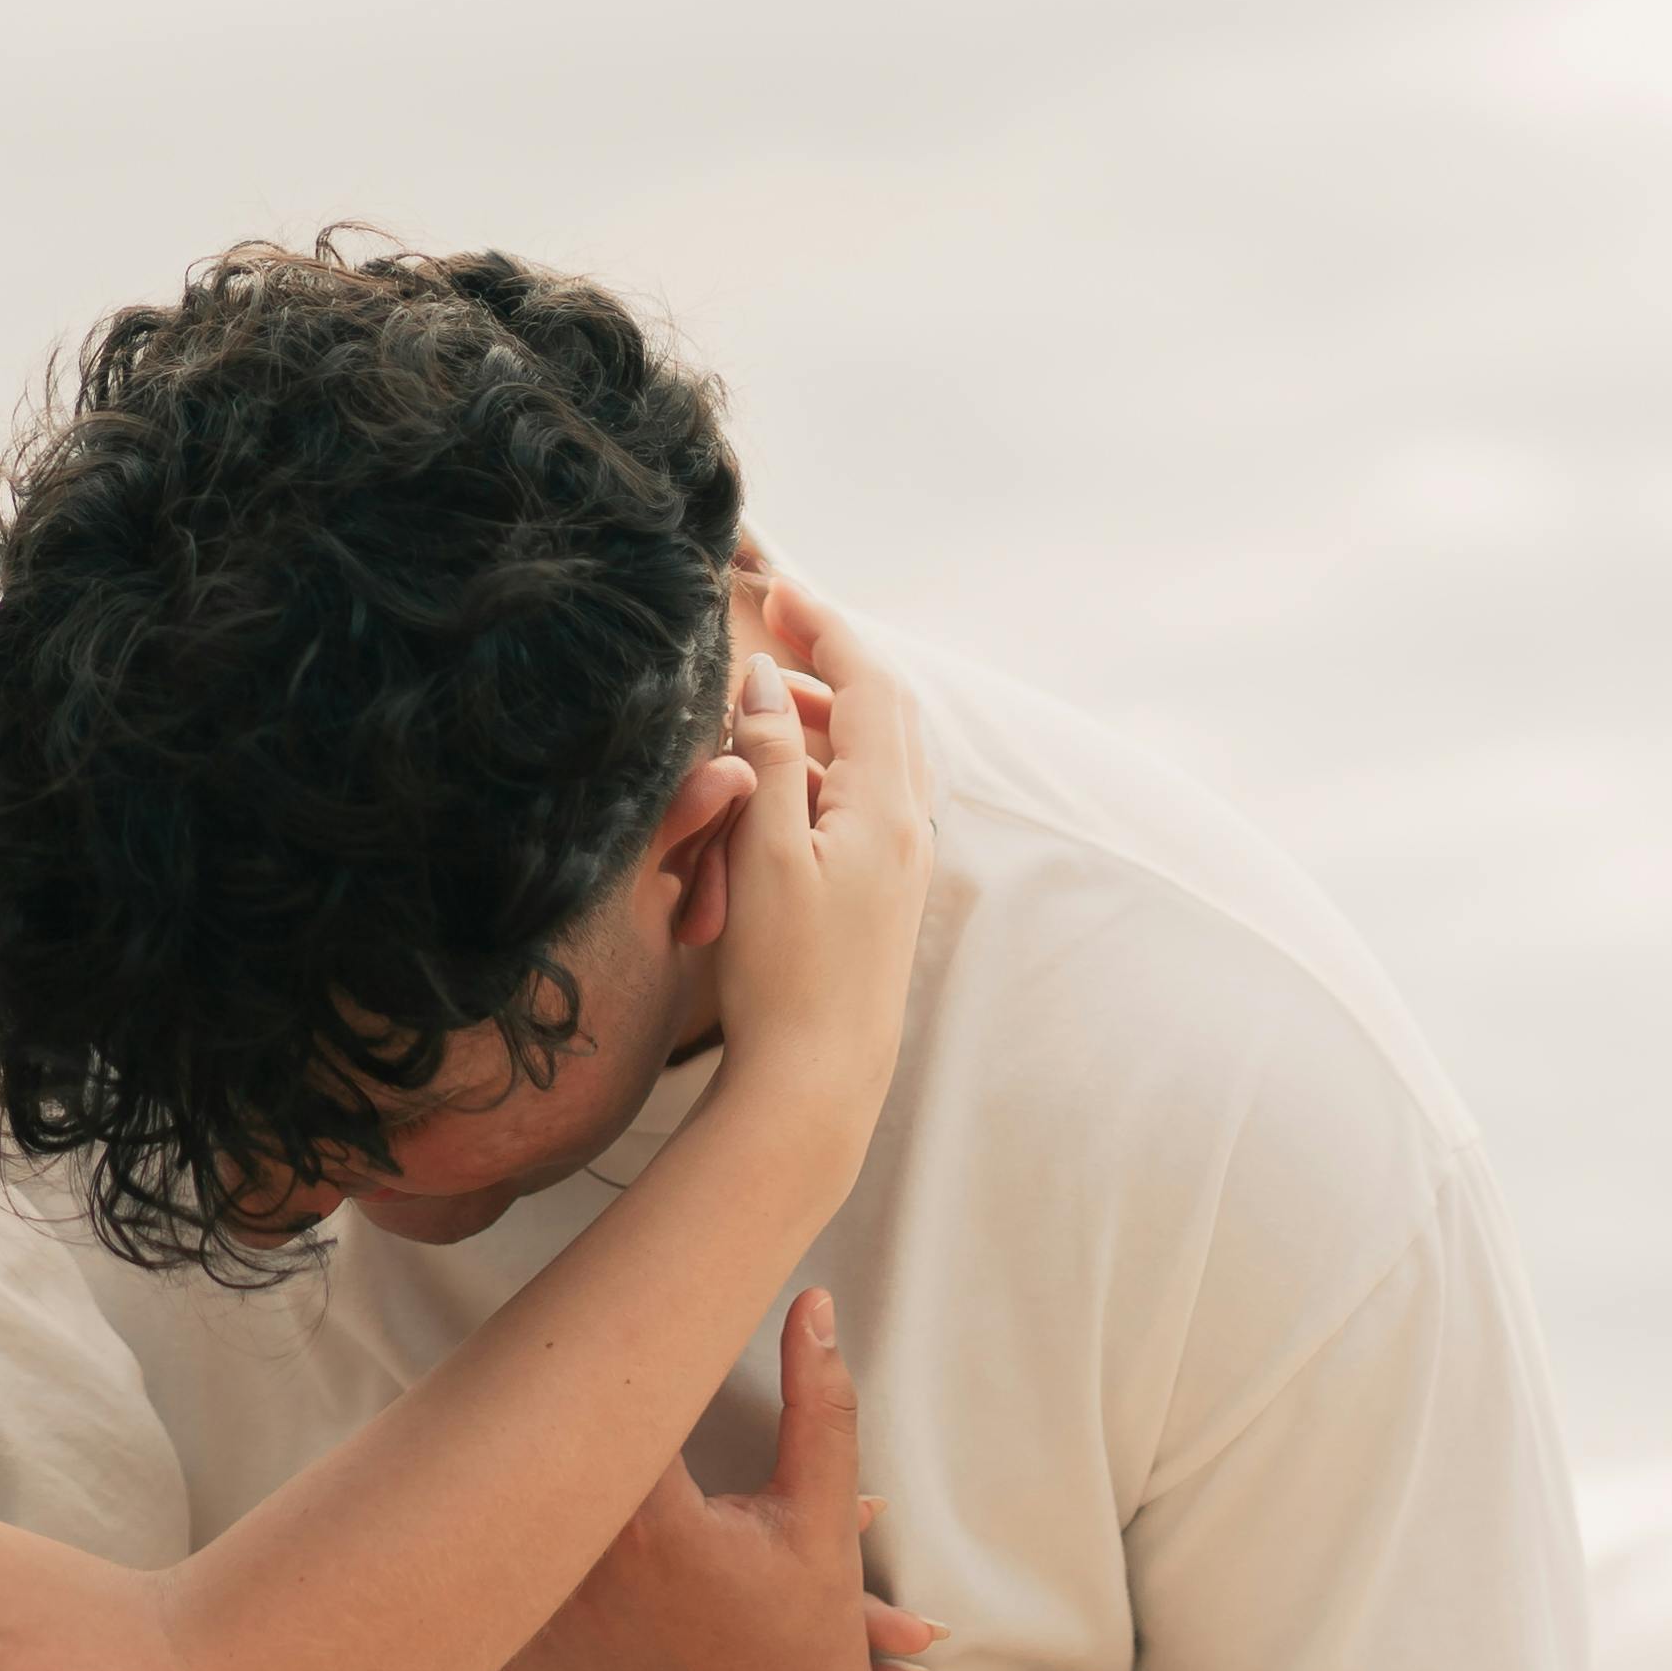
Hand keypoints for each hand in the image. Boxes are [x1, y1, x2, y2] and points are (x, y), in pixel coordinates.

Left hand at [494, 1292, 940, 1670]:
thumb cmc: (804, 1651)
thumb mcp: (821, 1523)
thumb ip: (818, 1403)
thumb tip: (813, 1303)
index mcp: (649, 1523)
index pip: (601, 1396)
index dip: (593, 1338)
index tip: (578, 1291)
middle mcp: (575, 1572)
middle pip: (524, 1445)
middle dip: (525, 1389)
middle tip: (500, 1324)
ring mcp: (536, 1625)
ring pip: (490, 1516)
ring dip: (493, 1463)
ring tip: (459, 1391)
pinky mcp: (517, 1664)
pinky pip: (481, 1587)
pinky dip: (479, 1546)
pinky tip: (452, 1500)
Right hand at [698, 586, 927, 1176]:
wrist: (819, 1078)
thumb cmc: (785, 973)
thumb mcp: (763, 853)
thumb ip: (767, 756)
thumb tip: (764, 677)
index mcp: (884, 806)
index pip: (868, 684)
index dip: (827, 627)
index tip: (781, 592)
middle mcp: (908, 825)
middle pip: (886, 710)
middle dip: (833, 658)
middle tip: (777, 625)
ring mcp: (901, 859)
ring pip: (877, 753)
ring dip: (826, 713)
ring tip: (764, 700)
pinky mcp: (883, 890)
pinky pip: (866, 795)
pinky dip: (827, 763)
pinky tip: (782, 778)